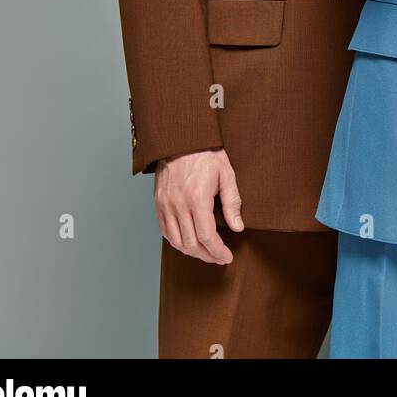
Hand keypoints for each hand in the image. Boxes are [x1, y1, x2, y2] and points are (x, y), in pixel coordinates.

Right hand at [154, 145, 242, 264]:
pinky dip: (177, 242)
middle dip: (207, 255)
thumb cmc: (206, 153)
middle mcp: (178, 205)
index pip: (207, 236)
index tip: (226, 256)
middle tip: (219, 258)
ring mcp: (166, 205)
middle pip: (192, 243)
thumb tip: (237, 227)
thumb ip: (232, 202)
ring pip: (177, 241)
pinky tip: (188, 243)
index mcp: (197, 198)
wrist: (180, 138)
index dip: (217, 251)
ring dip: (192, 252)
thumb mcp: (226, 173)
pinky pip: (165, 231)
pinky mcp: (159, 203)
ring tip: (206, 254)